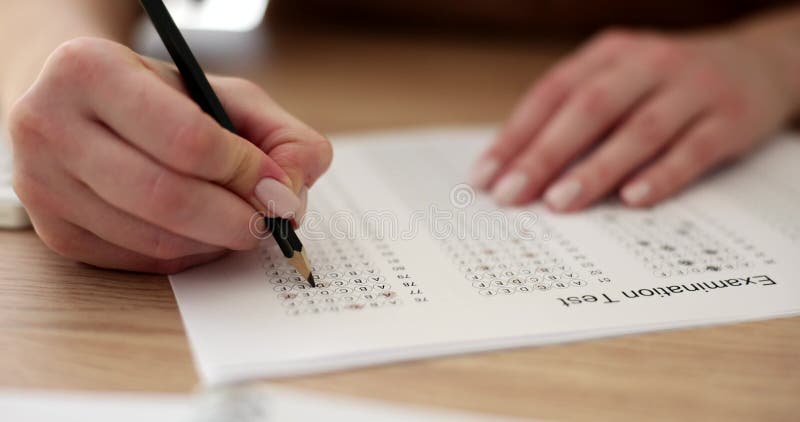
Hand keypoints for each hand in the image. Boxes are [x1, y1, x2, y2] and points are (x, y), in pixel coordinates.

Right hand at [9, 38, 331, 272]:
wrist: (82, 110)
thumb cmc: (162, 100)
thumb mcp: (224, 96)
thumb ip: (280, 135)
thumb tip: (293, 191)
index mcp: (90, 71)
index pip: (187, 139)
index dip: (245, 171)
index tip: (277, 183)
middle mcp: (50, 126)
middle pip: (167, 198)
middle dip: (236, 218)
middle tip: (269, 221)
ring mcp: (44, 186)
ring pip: (155, 239)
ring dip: (216, 241)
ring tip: (238, 221)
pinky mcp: (56, 234)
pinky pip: (141, 262)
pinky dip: (189, 256)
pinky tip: (203, 234)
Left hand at [471, 28, 796, 210]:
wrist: (760, 63)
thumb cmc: (668, 83)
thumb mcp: (619, 80)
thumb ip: (576, 114)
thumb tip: (518, 165)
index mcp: (610, 54)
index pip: (552, 93)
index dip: (516, 135)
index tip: (486, 176)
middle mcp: (649, 64)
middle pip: (589, 109)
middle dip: (545, 154)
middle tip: (512, 194)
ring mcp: (693, 89)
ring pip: (638, 130)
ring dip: (596, 169)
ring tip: (559, 203)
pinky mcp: (730, 119)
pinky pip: (692, 151)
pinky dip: (661, 176)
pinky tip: (632, 200)